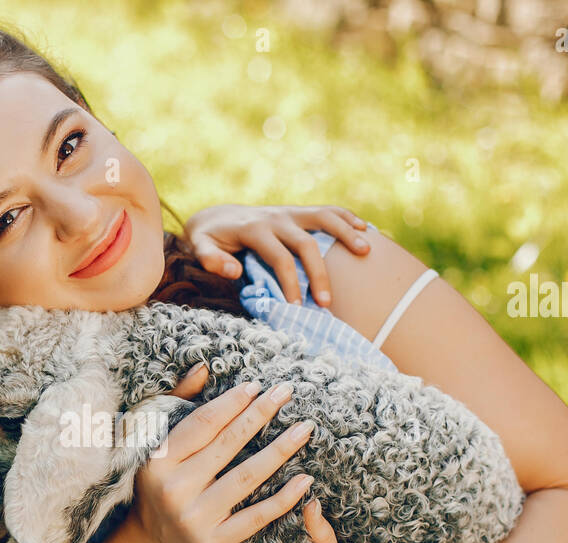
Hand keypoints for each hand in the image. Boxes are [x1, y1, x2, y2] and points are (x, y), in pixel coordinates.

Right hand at [128, 374, 315, 542]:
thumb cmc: (158, 483)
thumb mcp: (156, 444)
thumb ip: (178, 403)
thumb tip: (203, 367)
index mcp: (158, 461)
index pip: (202, 425)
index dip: (231, 403)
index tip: (256, 386)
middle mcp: (175, 489)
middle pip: (228, 445)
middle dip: (260, 414)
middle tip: (286, 392)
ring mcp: (196, 518)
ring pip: (247, 477)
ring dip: (280, 450)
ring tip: (304, 428)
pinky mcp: (215, 541)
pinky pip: (256, 516)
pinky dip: (283, 498)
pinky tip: (305, 479)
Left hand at [183, 203, 371, 306]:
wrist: (216, 215)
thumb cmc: (210, 238)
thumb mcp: (201, 246)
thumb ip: (211, 260)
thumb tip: (234, 272)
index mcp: (255, 229)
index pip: (279, 258)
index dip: (290, 283)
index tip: (297, 307)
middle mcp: (276, 218)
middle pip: (306, 244)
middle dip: (319, 274)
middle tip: (326, 303)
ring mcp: (290, 212)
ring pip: (324, 218)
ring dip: (346, 233)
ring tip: (365, 251)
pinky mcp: (299, 212)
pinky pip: (328, 211)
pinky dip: (347, 218)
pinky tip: (367, 230)